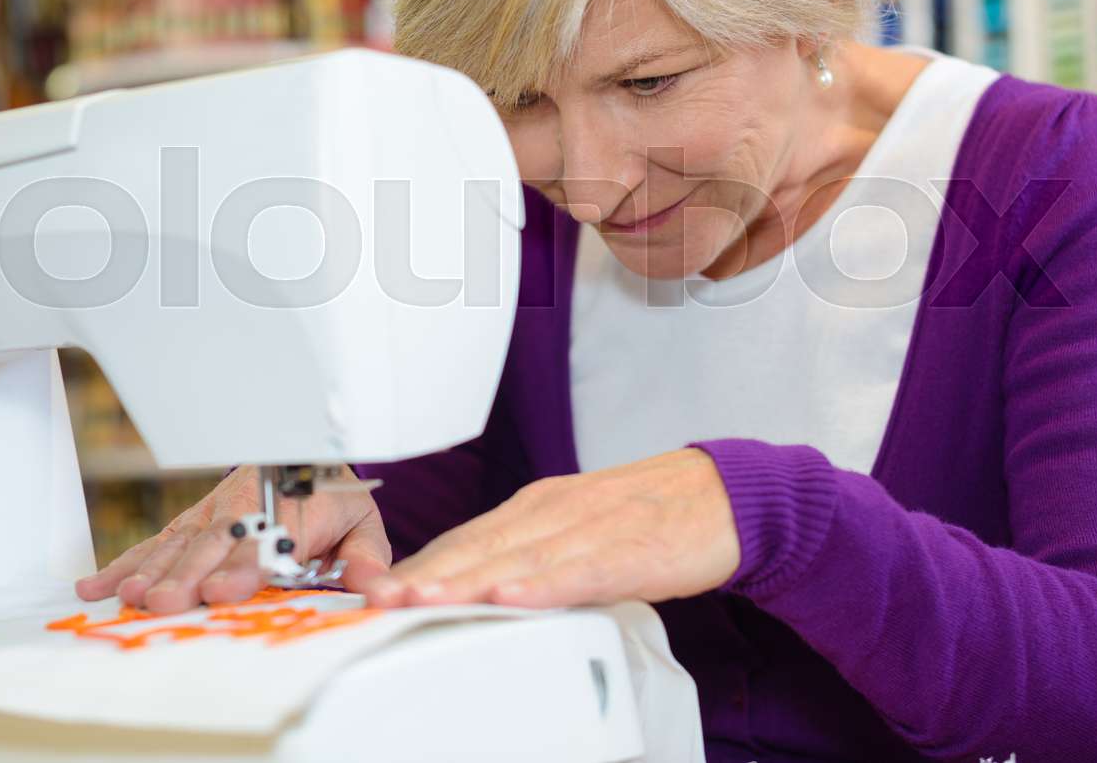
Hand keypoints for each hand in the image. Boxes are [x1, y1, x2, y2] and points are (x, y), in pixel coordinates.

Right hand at [75, 465, 391, 614]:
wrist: (305, 457)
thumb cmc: (331, 500)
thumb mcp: (361, 522)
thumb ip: (366, 556)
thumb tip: (373, 585)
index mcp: (289, 511)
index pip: (266, 540)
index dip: (246, 566)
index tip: (229, 590)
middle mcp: (243, 510)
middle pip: (213, 545)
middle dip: (189, 575)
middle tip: (168, 602)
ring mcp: (211, 516)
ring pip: (178, 543)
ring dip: (152, 570)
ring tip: (130, 597)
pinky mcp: (189, 524)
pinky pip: (155, 542)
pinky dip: (124, 563)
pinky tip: (98, 585)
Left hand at [360, 449, 738, 608]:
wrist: (723, 496)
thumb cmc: (647, 518)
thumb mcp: (574, 533)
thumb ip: (527, 560)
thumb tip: (475, 592)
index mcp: (536, 508)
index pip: (464, 540)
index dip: (417, 566)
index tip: (372, 590)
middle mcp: (554, 512)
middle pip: (477, 547)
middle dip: (423, 575)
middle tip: (374, 598)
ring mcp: (591, 528)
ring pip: (517, 558)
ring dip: (465, 581)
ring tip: (420, 601)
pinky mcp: (631, 549)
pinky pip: (580, 570)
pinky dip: (543, 585)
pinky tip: (511, 598)